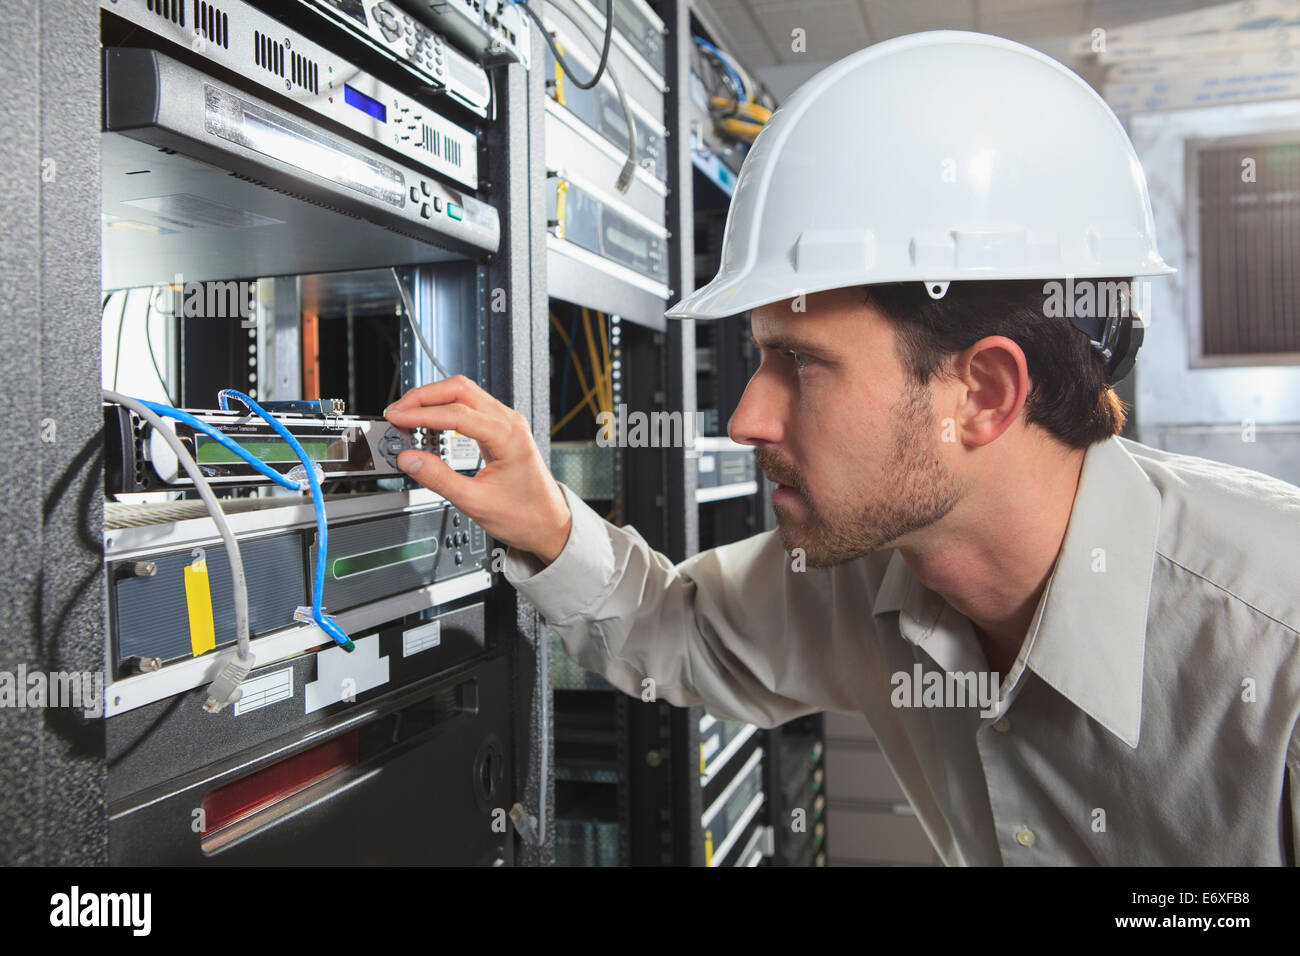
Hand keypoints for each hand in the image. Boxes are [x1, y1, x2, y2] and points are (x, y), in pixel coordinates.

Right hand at [384, 376, 572, 564]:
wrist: (550, 524)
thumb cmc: (525, 516)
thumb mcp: (475, 502)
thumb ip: (439, 479)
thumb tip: (410, 460)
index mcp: (508, 437)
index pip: (457, 413)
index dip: (422, 414)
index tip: (397, 419)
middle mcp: (510, 423)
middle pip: (460, 389)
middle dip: (424, 396)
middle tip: (397, 412)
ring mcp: (508, 423)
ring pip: (465, 392)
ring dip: (434, 399)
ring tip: (408, 414)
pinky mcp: (502, 429)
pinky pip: (471, 405)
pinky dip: (446, 407)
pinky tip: (430, 420)